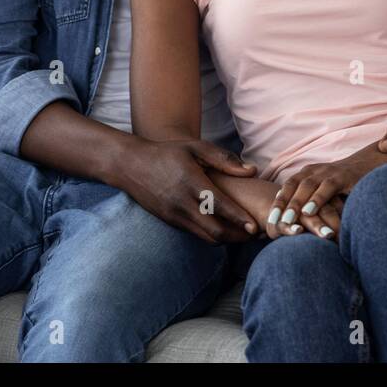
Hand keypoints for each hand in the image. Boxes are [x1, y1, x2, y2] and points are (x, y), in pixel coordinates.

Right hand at [114, 137, 259, 243]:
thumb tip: (251, 171)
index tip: (256, 226)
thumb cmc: (167, 153)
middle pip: (215, 230)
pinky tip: (225, 229)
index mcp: (190, 182)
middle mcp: (182, 203)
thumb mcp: (195, 148)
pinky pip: (196, 233)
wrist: (131, 165)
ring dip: (227, 239)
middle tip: (256, 234)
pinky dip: (212, 235)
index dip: (239, 218)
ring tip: (244, 234)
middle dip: (238, 236)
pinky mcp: (170, 222)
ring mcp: (174, 215)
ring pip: (206, 237)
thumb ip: (224, 160)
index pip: (219, 206)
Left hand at [265, 147, 382, 240]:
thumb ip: (311, 202)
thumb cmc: (345, 184)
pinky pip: (326, 187)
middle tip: (272, 223)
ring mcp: (328, 172)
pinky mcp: (343, 176)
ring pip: (306, 186)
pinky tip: (309, 211)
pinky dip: (316, 199)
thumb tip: (295, 224)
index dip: (277, 202)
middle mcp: (315, 171)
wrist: (371, 164)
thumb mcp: (325, 191)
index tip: (267, 220)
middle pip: (292, 186)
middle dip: (281, 205)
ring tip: (287, 220)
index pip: (287, 187)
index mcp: (308, 173)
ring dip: (295, 203)